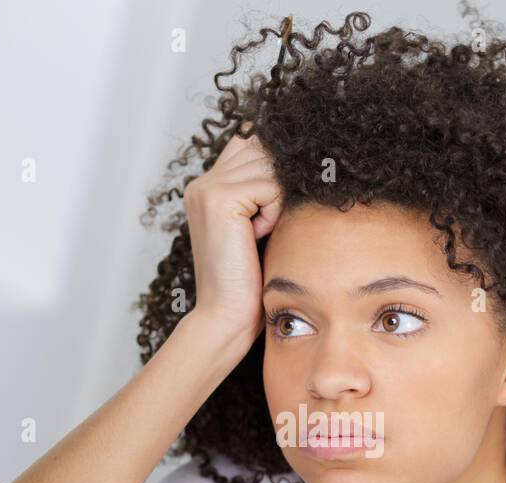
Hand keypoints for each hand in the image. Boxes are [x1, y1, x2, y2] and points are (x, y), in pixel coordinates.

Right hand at [181, 123, 283, 355]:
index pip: (251, 142)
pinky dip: (274, 212)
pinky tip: (257, 236)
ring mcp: (207, 188)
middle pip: (263, 148)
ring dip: (278, 201)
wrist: (227, 317)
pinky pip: (270, 186)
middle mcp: (202, 182)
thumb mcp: (260, 227)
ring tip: (260, 233)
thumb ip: (267, 194)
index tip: (285, 197)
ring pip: (269, 166)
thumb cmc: (249, 282)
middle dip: (280, 183)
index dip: (275, 164)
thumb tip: (303, 162)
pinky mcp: (220, 199)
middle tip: (268, 225)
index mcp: (207, 187)